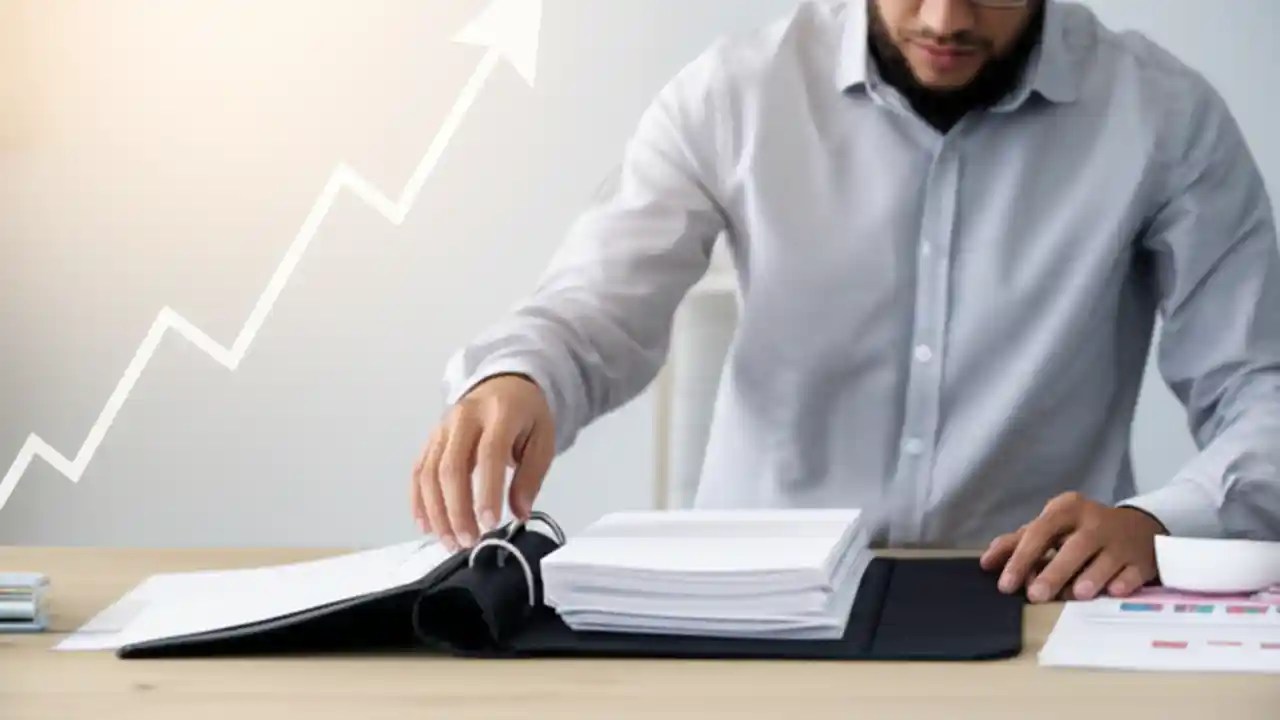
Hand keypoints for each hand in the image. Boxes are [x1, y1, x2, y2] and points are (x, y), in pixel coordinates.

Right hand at [411, 374, 555, 551]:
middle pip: (451, 466)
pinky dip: (419, 500)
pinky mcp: (431, 438)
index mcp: (500, 414)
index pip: (489, 454)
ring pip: (429, 472)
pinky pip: (419, 470)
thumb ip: (531, 476)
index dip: (487, 490)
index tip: (490, 523)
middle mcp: (464, 417)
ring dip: (437, 512)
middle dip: (457, 510)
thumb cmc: (527, 416)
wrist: (505, 385)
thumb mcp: (543, 440)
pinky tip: (426, 525)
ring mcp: (443, 427)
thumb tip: (519, 513)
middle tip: (469, 541)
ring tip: (450, 541)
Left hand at [979, 492, 1166, 602]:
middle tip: (1035, 595)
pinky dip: (1123, 583)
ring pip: (1105, 560)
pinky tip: (1113, 591)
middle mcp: (1095, 521)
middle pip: (1073, 547)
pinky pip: (1133, 573)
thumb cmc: (1082, 530)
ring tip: (1074, 594)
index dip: (1021, 557)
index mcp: (1067, 509)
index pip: (1040, 531)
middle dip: (1053, 572)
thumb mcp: (1052, 528)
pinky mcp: (1142, 560)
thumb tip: (986, 562)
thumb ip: (1018, 542)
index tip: (1005, 584)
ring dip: (1089, 578)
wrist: (1139, 527)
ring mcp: (1121, 541)